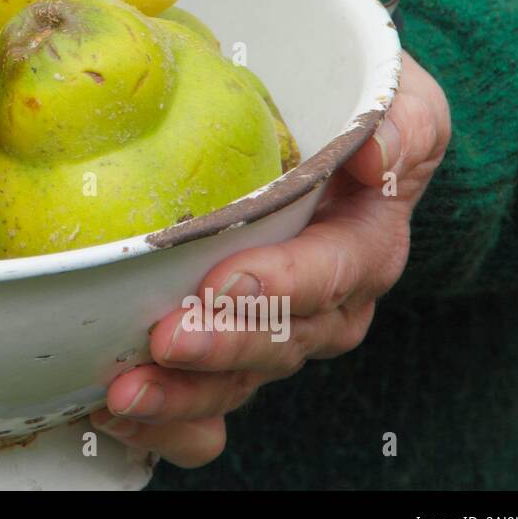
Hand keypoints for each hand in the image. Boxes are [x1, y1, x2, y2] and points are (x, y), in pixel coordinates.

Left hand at [92, 51, 449, 466]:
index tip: (223, 282)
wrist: (322, 144)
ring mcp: (273, 337)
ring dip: (181, 394)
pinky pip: (206, 406)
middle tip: (165, 341)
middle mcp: (323, 307)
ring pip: (237, 382)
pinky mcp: (229, 354)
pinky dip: (164, 420)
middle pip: (278, 341)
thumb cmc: (355, 115)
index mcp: (363, 246)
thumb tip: (377, 154)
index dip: (279, 285)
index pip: (329, 273)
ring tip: (124, 393)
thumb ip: (400, 121)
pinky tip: (117, 417)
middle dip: (222, 346)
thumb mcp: (399, 99)